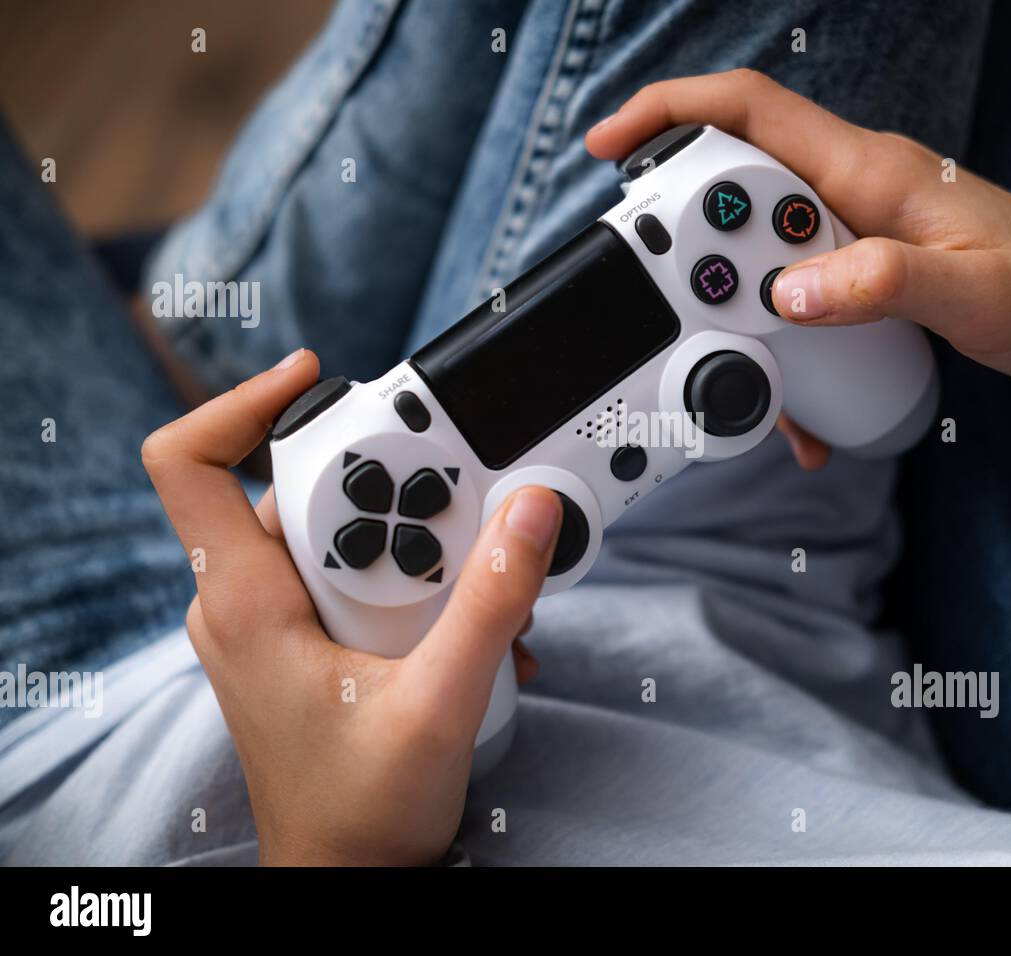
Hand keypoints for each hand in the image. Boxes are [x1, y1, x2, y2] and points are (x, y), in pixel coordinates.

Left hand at [142, 349, 559, 865]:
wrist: (348, 876)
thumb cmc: (360, 812)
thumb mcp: (440, 704)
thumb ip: (489, 604)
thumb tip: (529, 512)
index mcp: (246, 605)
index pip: (190, 464)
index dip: (241, 402)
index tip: (317, 376)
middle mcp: (249, 602)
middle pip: (306, 485)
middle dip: (393, 489)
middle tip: (462, 507)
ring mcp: (279, 621)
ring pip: (346, 530)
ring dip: (422, 545)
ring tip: (475, 586)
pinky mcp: (312, 638)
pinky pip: (361, 574)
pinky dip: (421, 580)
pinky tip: (472, 622)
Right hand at [587, 70, 1010, 399]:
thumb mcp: (975, 296)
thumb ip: (882, 284)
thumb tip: (790, 292)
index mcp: (870, 170)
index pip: (748, 110)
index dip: (667, 113)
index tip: (607, 146)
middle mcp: (853, 190)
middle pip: (733, 189)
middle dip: (690, 244)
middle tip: (685, 303)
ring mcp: (857, 232)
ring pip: (759, 255)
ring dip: (739, 313)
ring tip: (748, 370)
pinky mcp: (867, 270)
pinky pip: (799, 297)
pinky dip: (782, 346)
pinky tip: (797, 406)